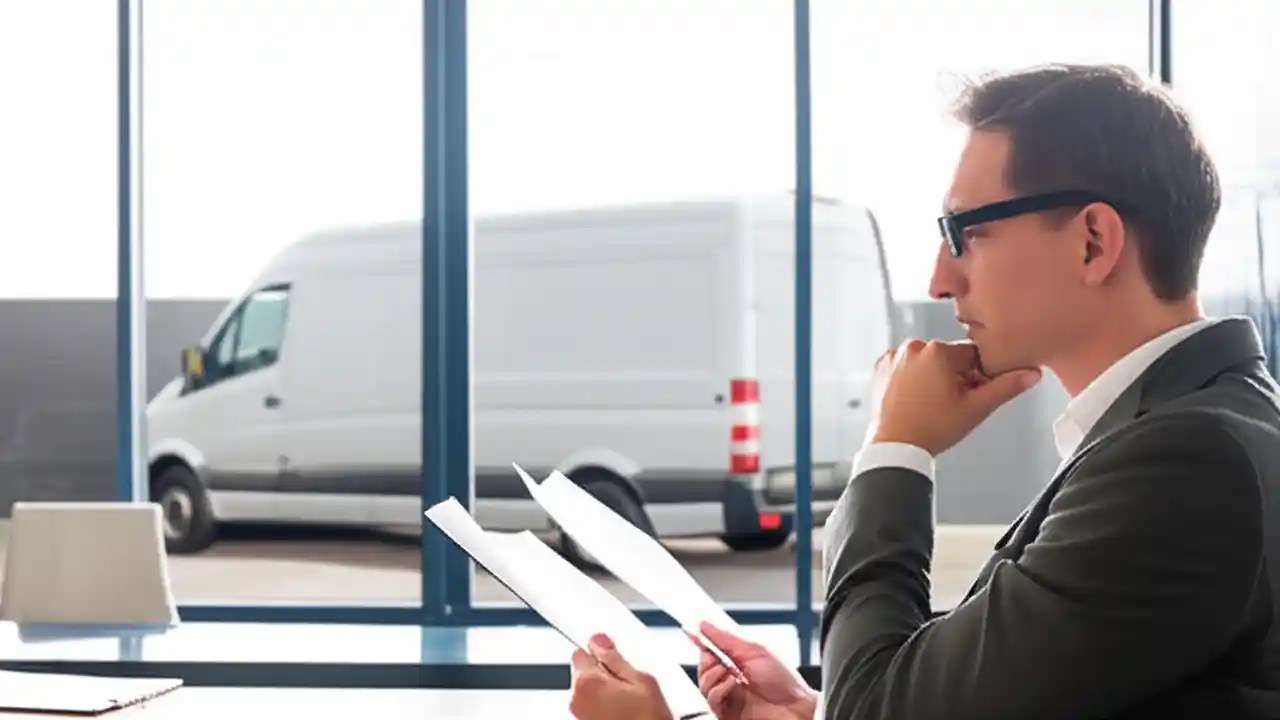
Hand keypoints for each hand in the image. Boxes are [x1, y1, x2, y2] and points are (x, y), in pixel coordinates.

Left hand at [570, 634, 672, 719]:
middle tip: (629, 684)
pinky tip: (625, 714)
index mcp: (586, 682)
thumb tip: (599, 641)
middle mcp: (576, 700)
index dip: (600, 652)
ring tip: (631, 702)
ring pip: (588, 693)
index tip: (614, 656)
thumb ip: (615, 658)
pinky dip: (605, 709)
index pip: (580, 651)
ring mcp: (579, 717)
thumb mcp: (642, 681)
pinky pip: (592, 709)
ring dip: (605, 693)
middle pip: (583, 673)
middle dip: (603, 674)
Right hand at [694, 623, 816, 719]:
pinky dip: (719, 689)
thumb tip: (704, 624)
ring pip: (703, 683)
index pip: (711, 648)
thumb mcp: (754, 651)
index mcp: (737, 661)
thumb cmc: (783, 680)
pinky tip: (733, 684)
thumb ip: (726, 639)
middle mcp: (729, 678)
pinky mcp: (726, 712)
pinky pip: (711, 699)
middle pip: (703, 666)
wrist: (794, 708)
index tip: (689, 631)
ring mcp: (728, 696)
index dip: (700, 639)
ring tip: (732, 674)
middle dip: (707, 659)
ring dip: (714, 675)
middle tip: (718, 659)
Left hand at [869, 339, 1040, 454]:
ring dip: (934, 376)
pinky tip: (917, 400)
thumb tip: (1032, 373)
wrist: (894, 447)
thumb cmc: (932, 429)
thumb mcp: (976, 408)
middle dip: (956, 376)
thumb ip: (1006, 387)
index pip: (973, 354)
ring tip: (932, 404)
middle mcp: (913, 347)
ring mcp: (894, 357)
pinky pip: (907, 368)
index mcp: (938, 350)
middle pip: (949, 357)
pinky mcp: (881, 368)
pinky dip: (914, 379)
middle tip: (952, 403)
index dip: (978, 375)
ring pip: (928, 362)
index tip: (973, 393)